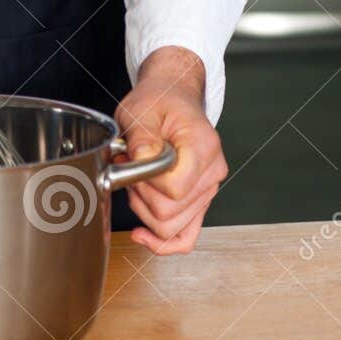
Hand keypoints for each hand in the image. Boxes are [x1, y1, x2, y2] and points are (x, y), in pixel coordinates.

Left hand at [115, 46, 226, 255]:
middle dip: (139, 196)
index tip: (132, 162)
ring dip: (144, 210)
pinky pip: (185, 237)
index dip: (145, 182)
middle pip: (170, 215)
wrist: (172, 97)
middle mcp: (211, 173)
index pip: (174, 189)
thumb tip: (141, 161)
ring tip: (136, 180)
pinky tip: (142, 233)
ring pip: (172, 229)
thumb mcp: (141, 108)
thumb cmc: (159, 101)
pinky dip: (162, 242)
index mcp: (202, 147)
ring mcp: (207, 190)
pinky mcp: (198, 201)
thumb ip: (141, 135)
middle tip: (129, 168)